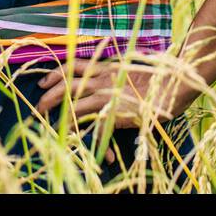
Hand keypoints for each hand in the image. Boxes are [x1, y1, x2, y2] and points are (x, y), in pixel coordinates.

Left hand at [34, 57, 182, 161]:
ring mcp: (110, 95)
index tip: (42, 82)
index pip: (74, 66)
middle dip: (50, 95)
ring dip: (62, 117)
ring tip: (50, 125)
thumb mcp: (131, 72)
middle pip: (68, 84)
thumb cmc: (159, 78)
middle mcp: (104, 79)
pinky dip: (96, 140)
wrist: (177, 81)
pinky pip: (100, 128)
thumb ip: (115, 76)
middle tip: (39, 106)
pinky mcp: (118, 111)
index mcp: (107, 68)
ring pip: (76, 105)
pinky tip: (95, 149)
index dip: (55, 74)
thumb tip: (103, 82)